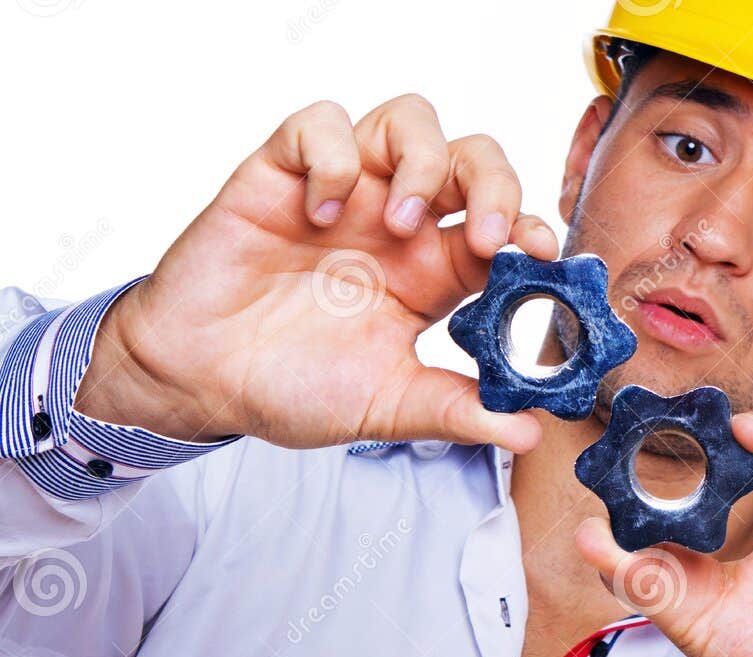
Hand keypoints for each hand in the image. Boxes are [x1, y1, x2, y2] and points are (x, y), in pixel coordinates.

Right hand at [74, 94, 556, 450]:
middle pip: (474, 160)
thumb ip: (457, 412)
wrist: (200, 384)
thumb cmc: (293, 386)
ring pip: (410, 120)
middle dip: (497, 186)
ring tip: (398, 223)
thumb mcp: (389, 408)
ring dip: (422, 162)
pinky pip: (320, 123)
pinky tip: (321, 211)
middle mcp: (400, 222)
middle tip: (487, 239)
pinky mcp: (283, 174)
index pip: (508, 227)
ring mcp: (346, 192)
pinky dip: (332, 155)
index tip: (542, 259)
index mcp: (437, 271)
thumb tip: (531, 430)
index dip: (533, 232)